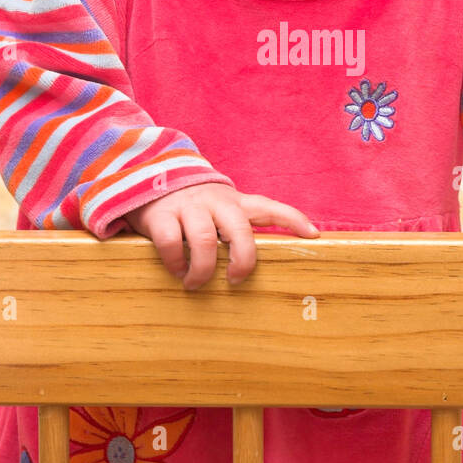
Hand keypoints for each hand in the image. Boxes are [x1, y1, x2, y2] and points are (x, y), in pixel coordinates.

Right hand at [124, 182, 319, 289]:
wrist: (149, 179)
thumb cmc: (195, 206)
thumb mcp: (221, 209)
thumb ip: (239, 227)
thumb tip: (269, 262)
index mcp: (235, 202)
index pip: (269, 207)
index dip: (293, 219)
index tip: (313, 234)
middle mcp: (215, 202)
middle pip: (239, 228)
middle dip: (243, 258)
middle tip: (236, 279)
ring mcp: (188, 207)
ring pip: (204, 239)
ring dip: (203, 269)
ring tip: (195, 283)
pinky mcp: (161, 214)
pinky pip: (171, 242)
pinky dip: (175, 262)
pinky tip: (176, 271)